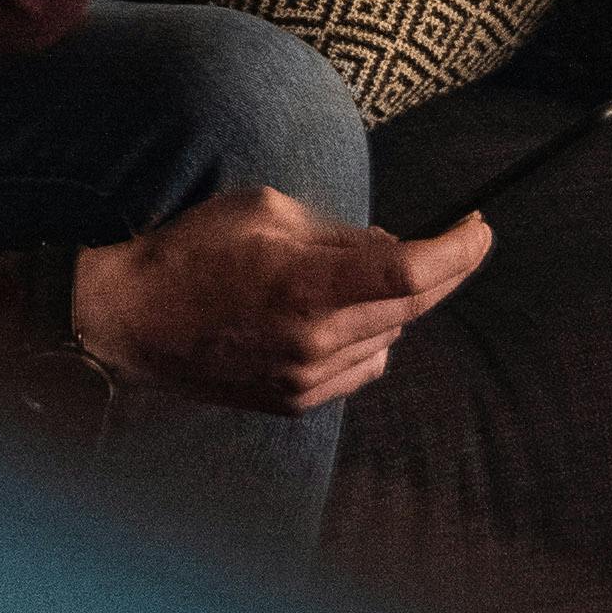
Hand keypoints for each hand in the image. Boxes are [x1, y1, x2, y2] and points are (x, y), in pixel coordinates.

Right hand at [70, 189, 492, 415]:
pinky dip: (370, 338)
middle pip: (412, 308)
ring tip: (378, 273)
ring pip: (392, 340)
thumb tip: (388, 247)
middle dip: (446, 270)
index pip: (411, 272)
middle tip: (464, 239)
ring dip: (401, 306)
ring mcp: (306, 380)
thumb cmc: (191, 251)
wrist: (131, 321)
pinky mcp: (293, 402)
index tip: (480, 228)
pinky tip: (347, 314)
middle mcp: (315, 343)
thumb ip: (336, 232)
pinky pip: (361, 368)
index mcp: (307, 287)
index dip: (458, 250)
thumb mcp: (266, 210)